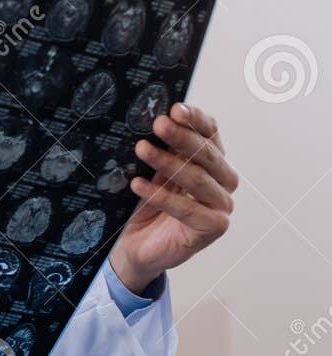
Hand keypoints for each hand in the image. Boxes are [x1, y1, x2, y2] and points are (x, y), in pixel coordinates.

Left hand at [109, 102, 237, 294]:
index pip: (211, 135)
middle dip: (181, 137)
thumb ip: (160, 149)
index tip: (176, 108)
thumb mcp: (151, 172)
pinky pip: (187, 210)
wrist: (134, 247)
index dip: (196, 120)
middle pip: (207, 155)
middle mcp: (222, 182)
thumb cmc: (145, 207)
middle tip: (158, 124)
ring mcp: (220, 206)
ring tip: (142, 149)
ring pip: (197, 180)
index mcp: (211, 162)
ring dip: (167, 163)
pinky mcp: (213, 228)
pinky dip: (161, 196)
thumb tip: (155, 119)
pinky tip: (138, 185)